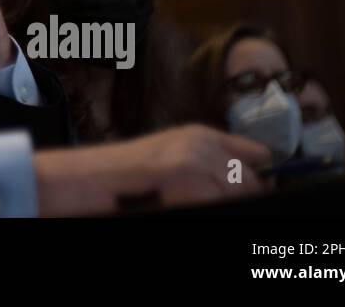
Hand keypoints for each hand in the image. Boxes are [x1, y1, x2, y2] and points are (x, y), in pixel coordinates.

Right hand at [33, 124, 272, 215]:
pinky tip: (176, 206)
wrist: (85, 179)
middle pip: (253, 183)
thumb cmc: (123, 177)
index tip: (253, 194)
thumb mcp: (169, 157)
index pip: (258, 156)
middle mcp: (202, 144)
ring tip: (183, 202)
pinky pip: (220, 206)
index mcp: (200, 135)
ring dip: (220, 205)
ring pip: (240, 197)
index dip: (259, 179)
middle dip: (240, 198)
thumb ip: (206, 162)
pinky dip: (205, 210)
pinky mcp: (188, 184)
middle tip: (205, 202)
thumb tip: (249, 179)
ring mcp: (196, 164)